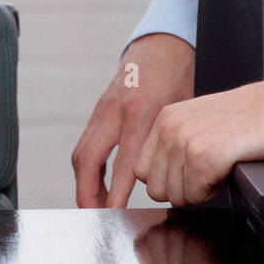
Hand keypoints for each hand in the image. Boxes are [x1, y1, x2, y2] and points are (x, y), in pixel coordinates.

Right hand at [72, 32, 194, 207]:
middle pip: (88, 158)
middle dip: (87, 192)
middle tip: (95, 216)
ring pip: (81, 153)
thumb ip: (169, 143)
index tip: (114, 213)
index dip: (116, 191)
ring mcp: (102, 109)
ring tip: (96, 207)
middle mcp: (114, 110)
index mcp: (139, 111)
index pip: (123, 161)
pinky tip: (97, 185)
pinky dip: (88, 168)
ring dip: (84, 183)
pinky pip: (86, 144)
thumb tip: (170, 181)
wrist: (161, 47)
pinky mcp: (98, 110)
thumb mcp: (181, 111)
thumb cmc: (177, 78)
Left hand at [134, 79, 263, 206]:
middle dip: (184, 189)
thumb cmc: (247, 118)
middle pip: (157, 188)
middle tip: (210, 172)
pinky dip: (214, 191)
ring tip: (221, 166)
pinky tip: (227, 170)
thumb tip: (160, 178)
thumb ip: (175, 143)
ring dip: (201, 190)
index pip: (143, 170)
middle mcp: (170, 127)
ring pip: (176, 196)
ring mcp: (185, 141)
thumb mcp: (199, 123)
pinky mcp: (204, 156)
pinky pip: (195, 196)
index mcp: (165, 119)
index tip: (193, 172)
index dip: (170, 180)